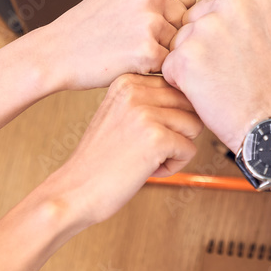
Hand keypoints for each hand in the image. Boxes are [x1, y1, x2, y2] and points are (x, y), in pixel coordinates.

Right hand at [34, 0, 195, 91]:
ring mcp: (150, 21)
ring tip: (131, 52)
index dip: (171, 16)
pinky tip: (130, 64)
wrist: (57, 51)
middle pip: (187, 21)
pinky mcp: (148, 51)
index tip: (146, 25)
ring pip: (180, 44)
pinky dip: (155, 70)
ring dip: (163, 54)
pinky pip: (170, 65)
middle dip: (170, 36)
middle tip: (136, 42)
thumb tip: (202, 5)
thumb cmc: (92, 25)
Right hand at [51, 74, 202, 226]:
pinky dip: (174, 165)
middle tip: (147, 148)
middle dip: (177, 130)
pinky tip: (147, 168)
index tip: (144, 133)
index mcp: (127, 80)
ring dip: (175, 149)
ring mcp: (145, 113)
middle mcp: (134, 90)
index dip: (169, 116)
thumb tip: (192, 96)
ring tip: (145, 157)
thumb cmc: (100, 159)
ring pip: (194, 125)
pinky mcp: (156, 138)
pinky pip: (190, 149)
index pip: (177, 88)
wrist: (76, 190)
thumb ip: (149, 98)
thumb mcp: (120, 113)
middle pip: (189, 104)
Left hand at [162, 0, 270, 151]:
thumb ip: (259, 8)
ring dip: (193, 60)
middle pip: (199, 17)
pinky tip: (208, 93)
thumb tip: (239, 0)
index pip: (221, 1)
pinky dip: (182, 82)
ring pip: (182, 39)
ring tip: (221, 82)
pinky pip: (170, 65)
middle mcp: (231, 2)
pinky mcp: (185, 57)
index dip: (227, 29)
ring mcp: (206, 29)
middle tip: (230, 68)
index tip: (243, 49)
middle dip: (206, 42)